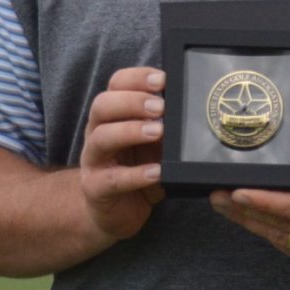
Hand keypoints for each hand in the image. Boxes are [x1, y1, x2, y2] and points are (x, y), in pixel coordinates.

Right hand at [79, 67, 166, 245]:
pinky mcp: (96, 188)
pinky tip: (157, 172)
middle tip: (161, 107)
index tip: (162, 79)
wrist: (117, 211)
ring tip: (158, 132)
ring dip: (131, 130)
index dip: (136, 78)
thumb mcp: (155, 143)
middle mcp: (97, 132)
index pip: (115, 84)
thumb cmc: (139, 168)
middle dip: (133, 101)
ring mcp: (93, 161)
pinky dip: (136, 174)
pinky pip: (112, 179)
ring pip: (101, 137)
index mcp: (111, 115)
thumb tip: (196, 105)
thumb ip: (165, 124)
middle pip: (102, 105)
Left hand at [210, 127, 289, 272]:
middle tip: (217, 196)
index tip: (238, 193)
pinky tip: (247, 220)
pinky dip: (266, 233)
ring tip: (223, 206)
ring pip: (279, 239)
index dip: (265, 202)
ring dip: (249, 223)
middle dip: (245, 211)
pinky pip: (287, 248)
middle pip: (281, 226)